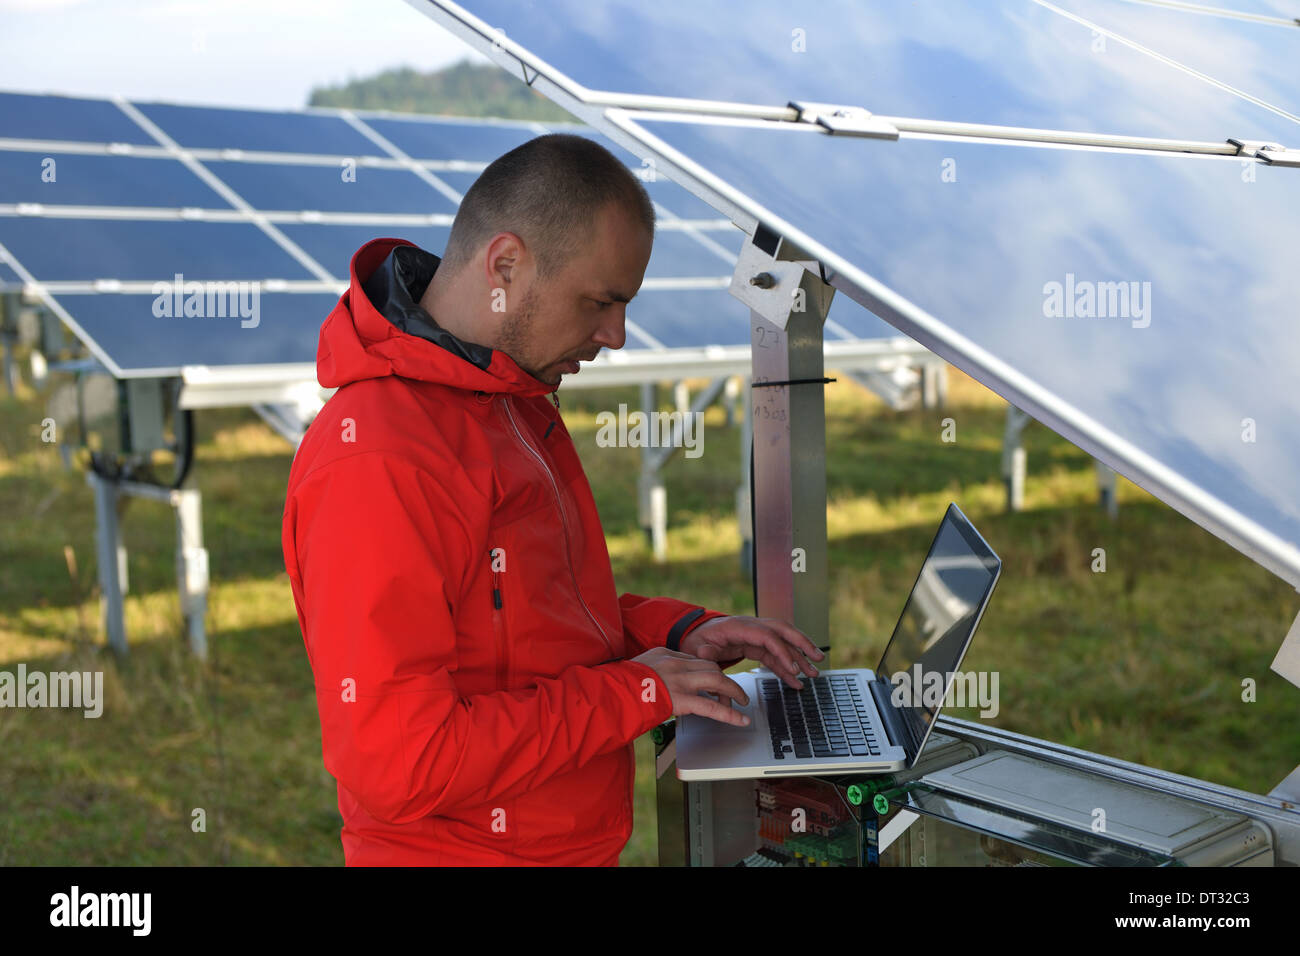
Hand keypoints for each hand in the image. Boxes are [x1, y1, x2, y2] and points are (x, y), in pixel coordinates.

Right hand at [630, 646, 751, 726]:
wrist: (609, 693)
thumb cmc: (619, 686)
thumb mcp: (638, 669)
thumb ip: (656, 672)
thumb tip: (665, 683)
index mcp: (665, 654)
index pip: (696, 660)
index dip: (708, 671)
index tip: (715, 680)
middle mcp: (675, 663)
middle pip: (711, 666)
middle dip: (726, 680)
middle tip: (735, 691)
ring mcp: (679, 680)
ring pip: (717, 680)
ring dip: (733, 691)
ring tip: (743, 701)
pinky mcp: (680, 699)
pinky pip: (711, 706)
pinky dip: (729, 714)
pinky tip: (740, 720)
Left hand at [679, 615, 823, 690]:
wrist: (694, 633)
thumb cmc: (697, 639)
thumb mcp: (697, 647)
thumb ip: (705, 656)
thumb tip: (708, 665)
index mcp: (739, 626)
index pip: (768, 637)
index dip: (782, 652)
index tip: (793, 668)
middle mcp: (752, 627)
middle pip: (783, 631)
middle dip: (802, 644)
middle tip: (817, 658)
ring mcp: (755, 635)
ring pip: (783, 643)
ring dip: (800, 656)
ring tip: (814, 671)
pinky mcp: (756, 645)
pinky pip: (775, 655)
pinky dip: (786, 667)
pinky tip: (796, 680)